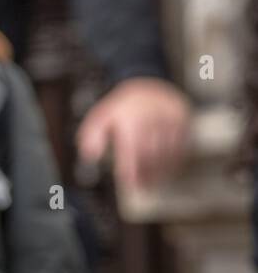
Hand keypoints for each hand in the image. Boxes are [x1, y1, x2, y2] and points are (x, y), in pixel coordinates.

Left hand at [76, 77, 190, 192]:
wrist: (148, 84)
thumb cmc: (122, 107)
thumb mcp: (101, 116)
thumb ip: (91, 136)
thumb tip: (89, 156)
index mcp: (130, 119)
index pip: (131, 151)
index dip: (130, 170)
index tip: (128, 184)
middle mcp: (152, 118)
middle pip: (150, 154)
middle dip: (146, 174)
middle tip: (142, 187)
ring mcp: (170, 119)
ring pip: (168, 153)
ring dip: (161, 171)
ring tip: (153, 182)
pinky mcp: (184, 120)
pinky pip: (182, 146)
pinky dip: (175, 161)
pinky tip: (167, 169)